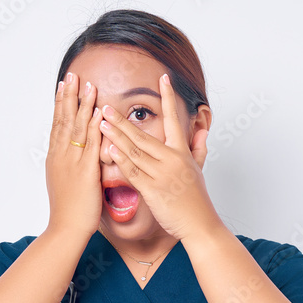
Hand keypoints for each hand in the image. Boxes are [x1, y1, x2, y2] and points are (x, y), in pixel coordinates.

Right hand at [45, 72, 104, 239]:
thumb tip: (74, 157)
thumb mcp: (65, 183)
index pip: (58, 125)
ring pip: (76, 128)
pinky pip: (90, 144)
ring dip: (83, 104)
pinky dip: (94, 126)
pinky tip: (98, 111)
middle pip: (64, 120)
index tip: (64, 85)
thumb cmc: (68, 211)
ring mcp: (72, 163)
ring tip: (87, 84)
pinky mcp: (85, 172)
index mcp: (56, 158)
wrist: (65, 229)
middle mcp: (61, 156)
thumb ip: (70, 167)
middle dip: (69, 96)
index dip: (61, 104)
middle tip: (73, 75)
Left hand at [98, 73, 220, 241]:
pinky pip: (132, 172)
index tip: (162, 78)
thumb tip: (202, 129)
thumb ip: (198, 147)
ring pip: (134, 151)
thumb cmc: (197, 199)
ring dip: (116, 136)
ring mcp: (162, 174)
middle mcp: (172, 160)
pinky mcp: (153, 190)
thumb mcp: (199, 170)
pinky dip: (120, 160)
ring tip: (101, 123)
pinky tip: (108, 149)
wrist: (199, 224)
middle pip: (143, 136)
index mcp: (182, 152)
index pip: (174, 119)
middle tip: (105, 106)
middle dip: (123, 120)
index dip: (169, 98)